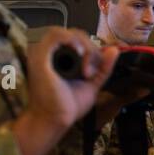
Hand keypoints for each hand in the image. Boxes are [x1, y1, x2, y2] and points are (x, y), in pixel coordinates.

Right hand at [14, 28, 117, 154]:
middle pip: (75, 34)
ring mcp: (43, 53)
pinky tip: (80, 53)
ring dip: (83, 47)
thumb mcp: (91, 84)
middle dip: (90, 50)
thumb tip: (114, 50)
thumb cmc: (66, 106)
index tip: (94, 72)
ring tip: (85, 70)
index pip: (78, 40)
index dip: (92, 51)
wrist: (55, 121)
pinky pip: (55, 35)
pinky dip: (71, 40)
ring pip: (68, 33)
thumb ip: (103, 68)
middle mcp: (49, 53)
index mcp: (59, 58)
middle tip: (90, 73)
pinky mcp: (40, 57)